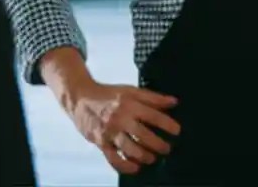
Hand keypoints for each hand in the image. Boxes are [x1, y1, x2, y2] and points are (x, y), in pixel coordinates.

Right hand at [62, 80, 180, 174]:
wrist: (80, 99)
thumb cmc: (108, 94)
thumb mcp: (131, 90)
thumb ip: (153, 97)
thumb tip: (174, 101)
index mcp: (130, 104)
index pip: (153, 115)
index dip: (167, 124)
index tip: (177, 131)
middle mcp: (120, 118)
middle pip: (143, 134)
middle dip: (158, 144)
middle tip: (167, 149)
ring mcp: (110, 131)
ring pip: (129, 148)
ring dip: (144, 156)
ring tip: (152, 158)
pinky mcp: (101, 142)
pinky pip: (113, 158)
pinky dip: (125, 166)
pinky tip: (135, 168)